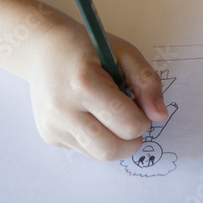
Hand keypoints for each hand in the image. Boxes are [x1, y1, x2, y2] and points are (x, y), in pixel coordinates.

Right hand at [25, 10, 167, 159]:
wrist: (42, 48)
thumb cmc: (86, 47)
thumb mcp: (123, 52)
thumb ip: (146, 81)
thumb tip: (160, 115)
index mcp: (84, 83)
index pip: (127, 123)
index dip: (143, 118)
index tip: (140, 104)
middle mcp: (63, 109)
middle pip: (111, 149)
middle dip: (131, 140)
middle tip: (132, 119)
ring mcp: (53, 126)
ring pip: (98, 155)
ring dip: (115, 142)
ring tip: (112, 116)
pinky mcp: (48, 136)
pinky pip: (84, 150)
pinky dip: (96, 139)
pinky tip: (90, 115)